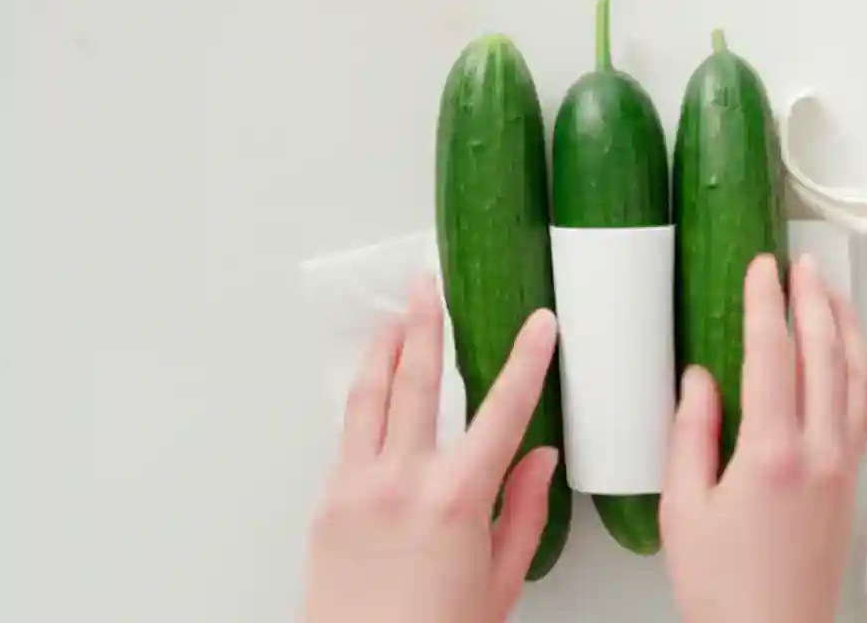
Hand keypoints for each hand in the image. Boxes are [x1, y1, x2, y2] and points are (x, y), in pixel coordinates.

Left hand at [303, 276, 559, 622]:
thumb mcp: (502, 581)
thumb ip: (524, 512)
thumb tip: (540, 457)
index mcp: (459, 499)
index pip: (503, 409)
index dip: (527, 360)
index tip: (540, 325)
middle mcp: (403, 482)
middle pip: (417, 381)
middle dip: (425, 324)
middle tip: (428, 286)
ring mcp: (356, 487)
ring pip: (368, 396)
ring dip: (382, 350)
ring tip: (391, 318)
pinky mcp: (326, 502)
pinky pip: (347, 436)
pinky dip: (362, 402)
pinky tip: (371, 388)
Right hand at [661, 254, 866, 622]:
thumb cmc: (723, 586)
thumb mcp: (682, 507)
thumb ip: (691, 434)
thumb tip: (700, 380)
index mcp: (772, 452)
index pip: (774, 354)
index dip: (767, 303)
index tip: (761, 268)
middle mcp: (819, 452)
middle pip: (825, 354)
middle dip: (814, 299)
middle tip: (802, 263)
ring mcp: (842, 466)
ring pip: (856, 377)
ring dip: (846, 327)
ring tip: (834, 292)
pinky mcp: (850, 484)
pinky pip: (864, 409)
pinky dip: (860, 369)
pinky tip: (851, 357)